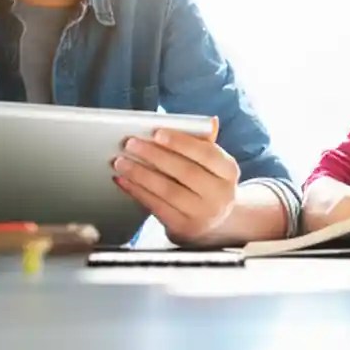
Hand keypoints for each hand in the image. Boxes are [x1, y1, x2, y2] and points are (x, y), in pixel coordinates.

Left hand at [112, 128, 237, 244]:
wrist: (213, 221)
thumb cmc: (206, 181)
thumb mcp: (212, 163)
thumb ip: (204, 142)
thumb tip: (210, 122)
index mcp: (229, 171)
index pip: (207, 153)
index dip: (182, 143)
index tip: (157, 132)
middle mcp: (220, 194)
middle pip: (185, 172)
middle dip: (154, 155)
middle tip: (130, 143)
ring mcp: (203, 214)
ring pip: (167, 191)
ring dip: (140, 174)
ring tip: (120, 161)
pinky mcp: (184, 228)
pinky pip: (156, 207)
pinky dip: (137, 192)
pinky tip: (123, 180)